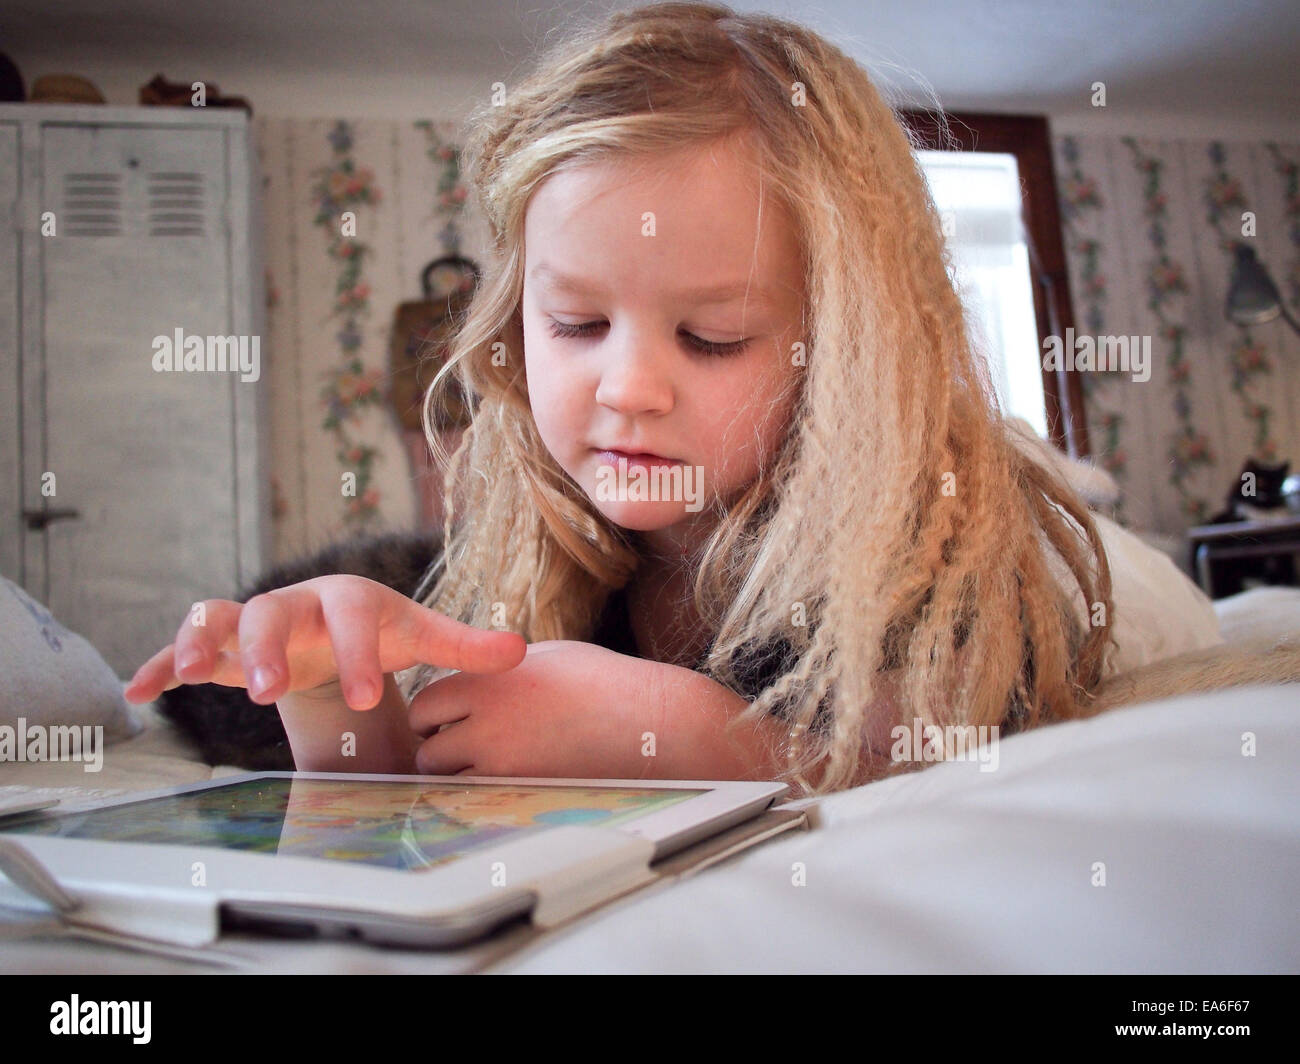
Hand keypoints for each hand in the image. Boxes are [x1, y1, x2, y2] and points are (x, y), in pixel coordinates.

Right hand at [123, 575, 526, 710]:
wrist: (329, 630)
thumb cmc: (375, 633)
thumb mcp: (417, 636)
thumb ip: (465, 645)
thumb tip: (520, 651)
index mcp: (347, 599)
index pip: (352, 617)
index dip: (357, 654)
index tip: (368, 697)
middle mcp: (294, 604)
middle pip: (274, 612)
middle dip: (269, 647)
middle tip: (270, 692)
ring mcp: (252, 621)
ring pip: (220, 618)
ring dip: (206, 644)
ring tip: (198, 675)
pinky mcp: (218, 646)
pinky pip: (182, 649)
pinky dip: (159, 664)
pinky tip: (138, 693)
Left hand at [408, 640, 788, 780]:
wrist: (648, 721)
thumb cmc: (604, 682)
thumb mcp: (545, 656)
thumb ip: (498, 669)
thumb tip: (473, 677)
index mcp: (488, 679)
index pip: (425, 705)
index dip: (434, 716)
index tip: (449, 722)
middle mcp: (486, 720)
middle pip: (428, 749)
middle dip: (439, 751)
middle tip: (464, 752)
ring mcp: (502, 762)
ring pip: (448, 782)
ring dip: (457, 780)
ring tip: (487, 771)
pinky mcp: (522, 793)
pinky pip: (477, 803)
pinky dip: (481, 799)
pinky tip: (504, 788)